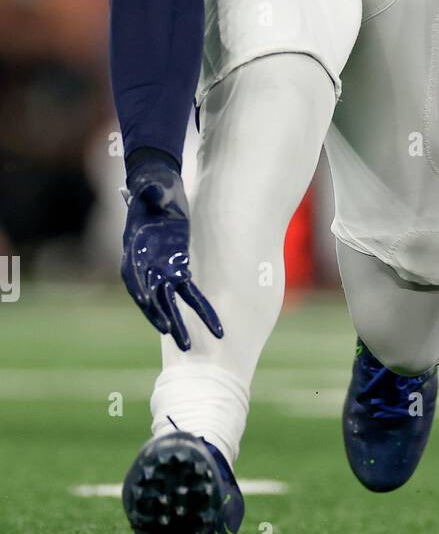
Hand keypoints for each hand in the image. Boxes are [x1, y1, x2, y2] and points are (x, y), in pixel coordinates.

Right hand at [120, 159, 222, 351]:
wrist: (160, 187)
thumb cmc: (154, 188)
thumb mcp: (153, 188)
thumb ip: (152, 193)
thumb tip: (150, 191)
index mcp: (133, 252)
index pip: (135, 281)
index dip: (145, 298)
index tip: (155, 314)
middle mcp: (145, 267)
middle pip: (155, 300)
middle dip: (166, 321)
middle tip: (182, 343)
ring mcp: (161, 270)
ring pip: (170, 302)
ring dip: (180, 323)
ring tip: (190, 346)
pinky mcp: (178, 267)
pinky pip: (189, 292)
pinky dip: (198, 307)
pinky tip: (209, 323)